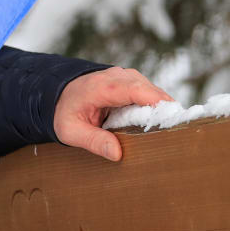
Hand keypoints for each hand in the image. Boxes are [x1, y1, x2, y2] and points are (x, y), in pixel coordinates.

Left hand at [54, 67, 173, 160]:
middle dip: (164, 111)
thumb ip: (93, 141)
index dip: (158, 104)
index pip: (137, 91)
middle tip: (173, 134)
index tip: (173, 121)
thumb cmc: (63, 112)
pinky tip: (157, 123)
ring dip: (161, 110)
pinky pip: (150, 93)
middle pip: (151, 92)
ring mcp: (126, 77)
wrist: (56, 95)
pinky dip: (156, 107)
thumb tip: (117, 153)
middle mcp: (117, 77)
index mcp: (102, 87)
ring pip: (154, 92)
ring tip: (166, 131)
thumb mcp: (70, 131)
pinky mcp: (131, 82)